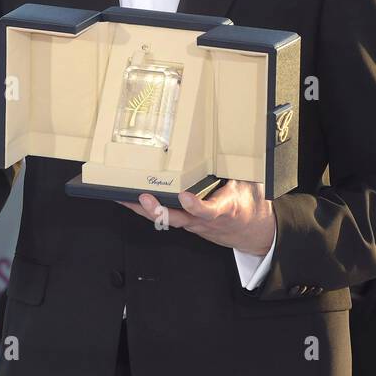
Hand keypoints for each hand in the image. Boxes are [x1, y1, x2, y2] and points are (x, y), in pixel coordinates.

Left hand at [119, 179, 274, 253]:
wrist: (251, 231)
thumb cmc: (248, 205)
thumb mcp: (250, 184)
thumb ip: (238, 168)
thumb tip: (233, 143)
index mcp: (224, 209)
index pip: (210, 211)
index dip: (197, 206)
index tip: (185, 197)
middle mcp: (205, 221)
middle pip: (179, 218)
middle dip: (158, 210)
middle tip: (143, 197)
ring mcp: (194, 224)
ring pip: (167, 220)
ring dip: (145, 210)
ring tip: (124, 197)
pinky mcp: (186, 223)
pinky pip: (164, 218)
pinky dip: (146, 210)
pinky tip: (131, 201)